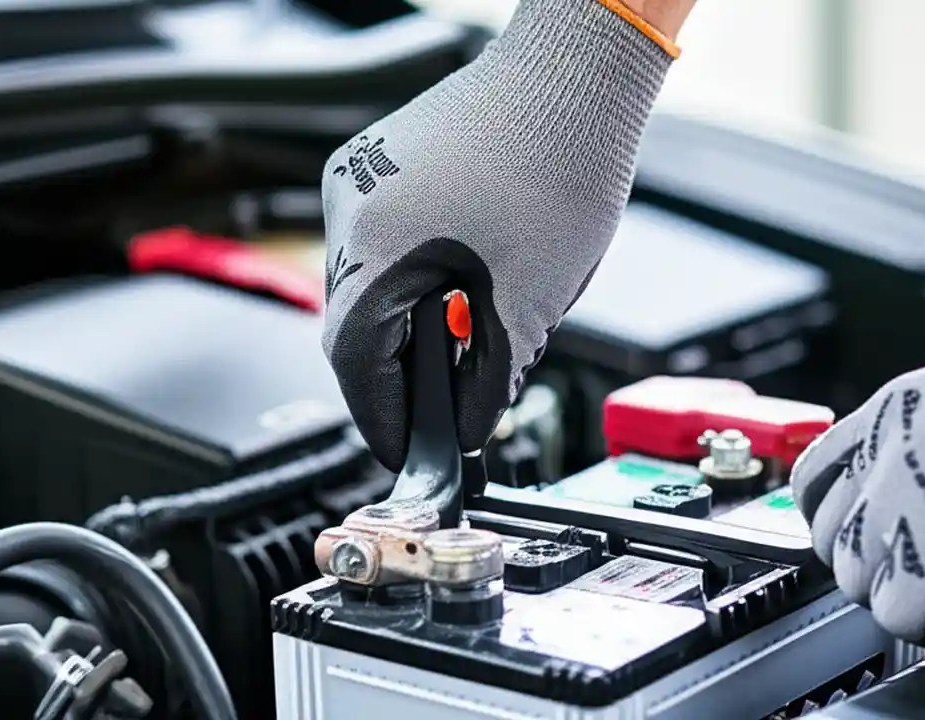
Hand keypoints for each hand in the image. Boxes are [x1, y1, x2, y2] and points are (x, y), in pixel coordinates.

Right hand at [320, 0, 674, 470]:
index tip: (401, 448)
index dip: (380, 418)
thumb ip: (492, 378)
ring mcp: (360, 180)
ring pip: (362, 284)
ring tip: (456, 346)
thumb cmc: (561, 161)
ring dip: (402, 325)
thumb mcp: (532, 300)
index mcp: (376, 246)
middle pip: (351, 324)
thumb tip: (470, 423)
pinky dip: (407, 280)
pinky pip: (377, 243)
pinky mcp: (379, 163)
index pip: (353, 362)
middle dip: (395, 374)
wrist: (573, 73)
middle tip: (436, 409)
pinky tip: (450, 289)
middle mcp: (351, 209)